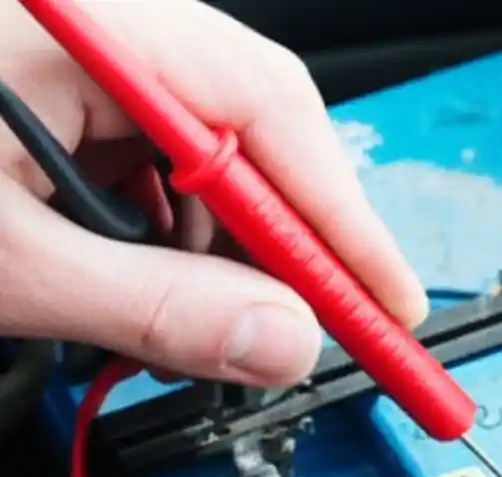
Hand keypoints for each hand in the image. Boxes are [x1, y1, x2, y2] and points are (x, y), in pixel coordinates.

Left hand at [0, 0, 424, 385]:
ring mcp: (89, 55)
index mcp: (92, 29)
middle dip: (290, 239)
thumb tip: (281, 341)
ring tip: (210, 318)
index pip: (269, 110)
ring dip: (228, 243)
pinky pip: (162, 150)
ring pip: (214, 145)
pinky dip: (178, 225)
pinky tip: (159, 277)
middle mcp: (103, 27)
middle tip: (320, 324)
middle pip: (257, 124)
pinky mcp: (68, 88)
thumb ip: (152, 305)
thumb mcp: (11, 260)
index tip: (387, 302)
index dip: (343, 220)